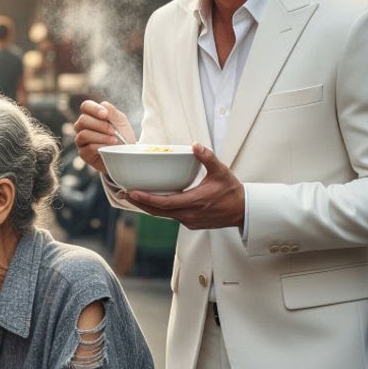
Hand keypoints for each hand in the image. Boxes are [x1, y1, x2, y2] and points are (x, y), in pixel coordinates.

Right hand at [72, 100, 133, 173]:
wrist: (126, 154)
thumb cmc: (122, 136)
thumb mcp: (120, 121)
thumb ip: (111, 111)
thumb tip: (103, 107)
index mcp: (91, 115)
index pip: (86, 106)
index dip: (94, 109)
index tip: (105, 115)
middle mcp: (83, 127)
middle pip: (83, 120)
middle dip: (100, 125)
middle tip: (113, 131)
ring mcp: (81, 140)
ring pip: (84, 134)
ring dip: (101, 137)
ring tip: (114, 140)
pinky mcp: (83, 153)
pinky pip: (88, 148)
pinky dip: (100, 147)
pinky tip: (108, 148)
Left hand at [123, 143, 244, 230]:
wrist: (243, 211)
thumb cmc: (232, 191)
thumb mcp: (221, 171)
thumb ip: (208, 158)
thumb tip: (195, 145)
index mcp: (195, 202)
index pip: (165, 203)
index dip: (146, 199)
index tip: (132, 192)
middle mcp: (190, 215)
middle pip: (158, 212)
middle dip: (139, 203)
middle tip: (123, 194)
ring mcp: (190, 221)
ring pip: (163, 215)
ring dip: (148, 207)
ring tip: (132, 197)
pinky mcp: (191, 223)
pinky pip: (171, 216)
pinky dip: (160, 210)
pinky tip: (152, 202)